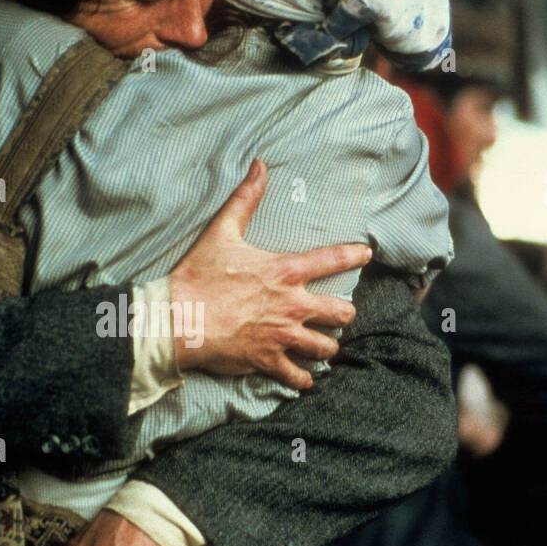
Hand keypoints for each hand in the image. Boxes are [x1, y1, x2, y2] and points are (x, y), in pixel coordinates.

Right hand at [170, 158, 371, 389]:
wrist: (179, 318)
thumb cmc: (200, 275)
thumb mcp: (222, 231)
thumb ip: (246, 199)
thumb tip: (260, 165)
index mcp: (284, 272)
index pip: (332, 261)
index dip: (353, 256)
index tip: (367, 254)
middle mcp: (292, 306)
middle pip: (339, 314)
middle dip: (343, 314)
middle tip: (339, 315)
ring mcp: (282, 336)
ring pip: (324, 348)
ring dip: (326, 347)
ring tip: (323, 346)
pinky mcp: (268, 360)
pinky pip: (297, 376)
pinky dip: (303, 380)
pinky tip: (306, 380)